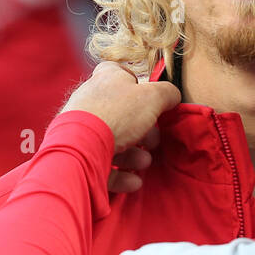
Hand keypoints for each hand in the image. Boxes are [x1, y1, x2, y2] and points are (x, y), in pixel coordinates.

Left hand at [61, 62, 180, 193]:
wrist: (81, 146)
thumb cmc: (117, 114)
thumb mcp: (152, 97)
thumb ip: (167, 93)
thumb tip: (173, 95)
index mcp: (106, 80)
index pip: (119, 73)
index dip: (137, 84)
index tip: (150, 100)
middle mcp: (91, 102)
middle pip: (123, 114)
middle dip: (143, 132)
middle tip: (153, 142)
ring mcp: (83, 129)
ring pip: (115, 142)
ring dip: (134, 155)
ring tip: (143, 162)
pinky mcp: (80, 155)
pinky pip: (104, 165)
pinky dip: (121, 175)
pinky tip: (133, 181)